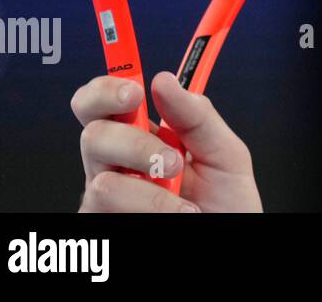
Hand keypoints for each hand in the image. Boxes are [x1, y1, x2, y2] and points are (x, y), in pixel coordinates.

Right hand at [72, 72, 262, 212]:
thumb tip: (165, 81)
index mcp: (144, 137)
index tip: (135, 89)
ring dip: (151, 184)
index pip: (105, 102)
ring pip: (101, 176)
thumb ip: (198, 116)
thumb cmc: (227, 205)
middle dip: (131, 139)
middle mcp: (118, 164)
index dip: (107, 88)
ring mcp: (107, 197)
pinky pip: (110, 204)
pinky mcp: (101, 222)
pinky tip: (177, 214)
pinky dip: (153, 207)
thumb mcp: (225, 153)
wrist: (230, 240)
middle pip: (91, 132)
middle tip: (169, 154)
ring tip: (182, 193)